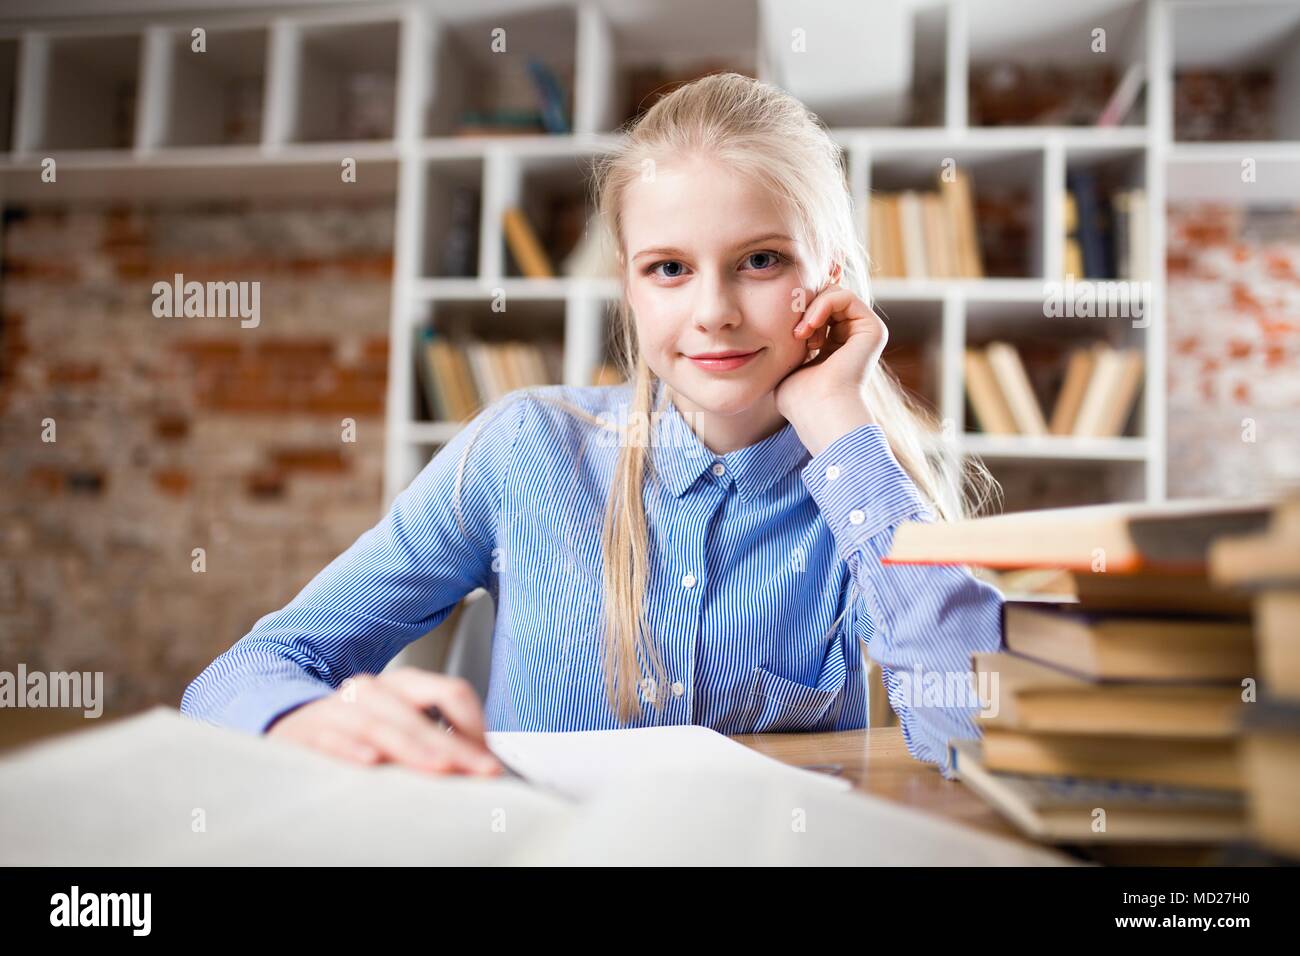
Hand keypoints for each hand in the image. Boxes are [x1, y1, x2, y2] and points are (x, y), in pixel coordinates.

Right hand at [266, 667, 504, 776]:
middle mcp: (373, 691)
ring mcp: (340, 709)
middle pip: (421, 717)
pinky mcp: (308, 732)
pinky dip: (352, 750)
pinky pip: (331, 740)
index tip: (491, 757)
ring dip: (414, 749)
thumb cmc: (355, 731)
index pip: (450, 692)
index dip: (475, 722)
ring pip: (382, 727)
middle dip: (457, 747)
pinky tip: (371, 762)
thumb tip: (482, 762)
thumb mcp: (399, 726)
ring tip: (440, 768)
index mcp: (403, 685)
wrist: (287, 722)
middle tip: (483, 771)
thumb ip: (436, 738)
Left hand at [775, 283, 886, 452]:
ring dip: (811, 309)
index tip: (788, 335)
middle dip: (804, 309)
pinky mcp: (873, 329)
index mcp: (835, 348)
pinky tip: (809, 327)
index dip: (799, 311)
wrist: (819, 411)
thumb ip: (791, 342)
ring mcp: (865, 333)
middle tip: (795, 335)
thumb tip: (784, 327)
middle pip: (825, 298)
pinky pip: (844, 296)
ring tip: (801, 335)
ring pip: (834, 294)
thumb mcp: (789, 363)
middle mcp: (853, 339)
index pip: (816, 310)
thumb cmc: (799, 399)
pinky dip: (822, 305)